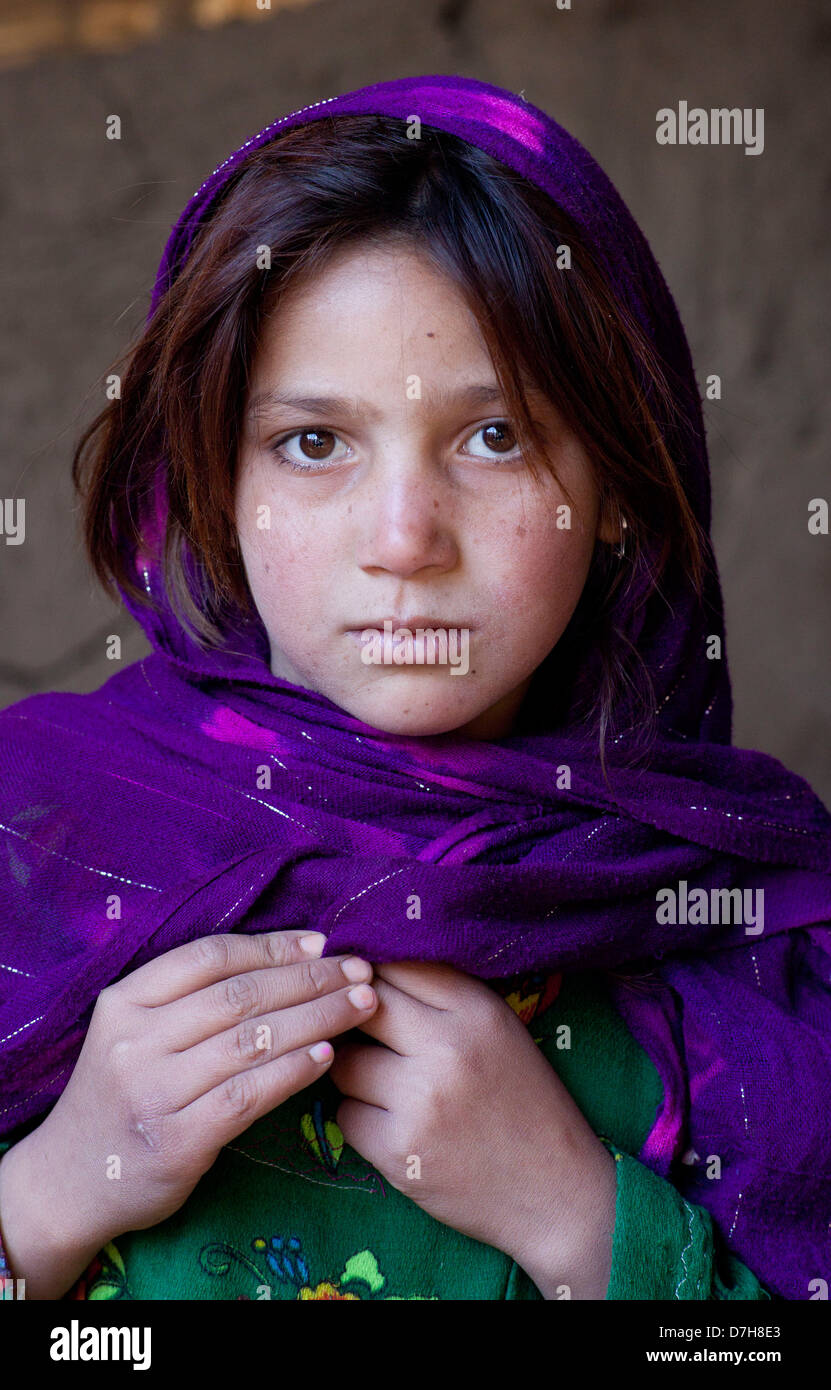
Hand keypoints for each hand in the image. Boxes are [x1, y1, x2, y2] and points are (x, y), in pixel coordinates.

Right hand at [8, 929, 378, 1274]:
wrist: (71, 1180)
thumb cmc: (124, 1094)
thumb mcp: (137, 1032)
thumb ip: (193, 998)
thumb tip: (291, 956)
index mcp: (125, 1001)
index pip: (209, 957)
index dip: (272, 946)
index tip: (321, 943)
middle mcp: (135, 1041)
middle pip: (239, 995)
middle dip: (309, 979)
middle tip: (360, 970)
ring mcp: (154, 1091)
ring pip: (252, 1040)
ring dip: (316, 1018)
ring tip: (360, 1005)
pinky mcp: (177, 1140)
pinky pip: (249, 1093)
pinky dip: (293, 1070)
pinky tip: (327, 1055)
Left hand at [329, 960, 616, 1298]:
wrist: (557, 1192)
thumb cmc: (525, 1103)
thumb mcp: (500, 1031)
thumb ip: (444, 997)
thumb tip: (368, 971)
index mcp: (477, 1011)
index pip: (395, 965)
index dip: (373, 977)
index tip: (368, 992)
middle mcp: (447, 1049)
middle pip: (360, 1009)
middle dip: (356, 1023)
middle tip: (372, 1041)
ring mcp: (420, 1101)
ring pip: (344, 1063)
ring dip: (354, 1074)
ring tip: (387, 1088)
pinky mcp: (400, 1151)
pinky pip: (345, 1115)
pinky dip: (361, 1120)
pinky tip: (393, 1127)